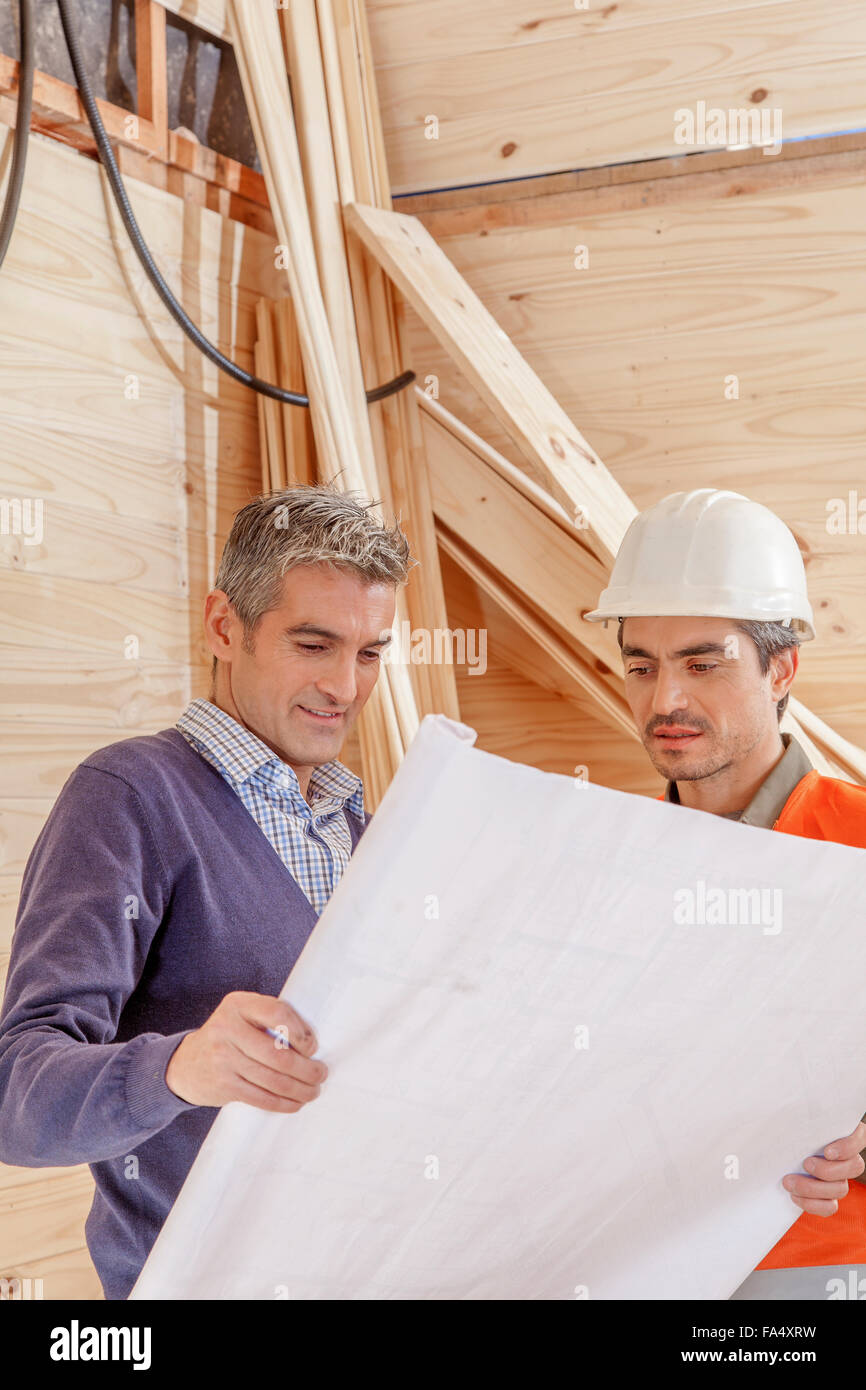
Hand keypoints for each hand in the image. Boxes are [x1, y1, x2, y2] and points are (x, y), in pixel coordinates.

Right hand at [165, 991, 327, 1111]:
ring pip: (273, 1079)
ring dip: (299, 1089)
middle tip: (321, 1074)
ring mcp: (223, 1058)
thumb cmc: (229, 1037)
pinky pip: (261, 1098)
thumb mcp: (242, 1015)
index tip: (312, 1047)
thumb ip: (270, 1019)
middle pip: (278, 1054)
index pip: (277, 1013)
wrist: (186, 1064)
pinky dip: (283, 1103)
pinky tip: (295, 1103)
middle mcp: (228, 1028)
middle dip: (306, 1069)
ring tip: (313, 1091)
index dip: (301, 1032)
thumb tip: (312, 1042)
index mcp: (238, 1004)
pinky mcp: (224, 1085)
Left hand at [782, 1121, 865, 1215]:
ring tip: (789, 1182)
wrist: (777, 1150)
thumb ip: (799, 1113)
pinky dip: (812, 1204)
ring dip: (813, 1188)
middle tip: (805, 1164)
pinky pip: (830, 1207)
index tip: (827, 1152)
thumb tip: (790, 1102)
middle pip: (854, 1168)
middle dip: (827, 1170)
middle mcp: (846, 1158)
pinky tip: (795, 1196)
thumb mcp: (793, 1119)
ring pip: (841, 1189)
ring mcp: (839, 1179)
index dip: (846, 1148)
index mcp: (843, 1135)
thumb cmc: (786, 1129)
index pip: (858, 1140)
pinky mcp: (828, 1196)